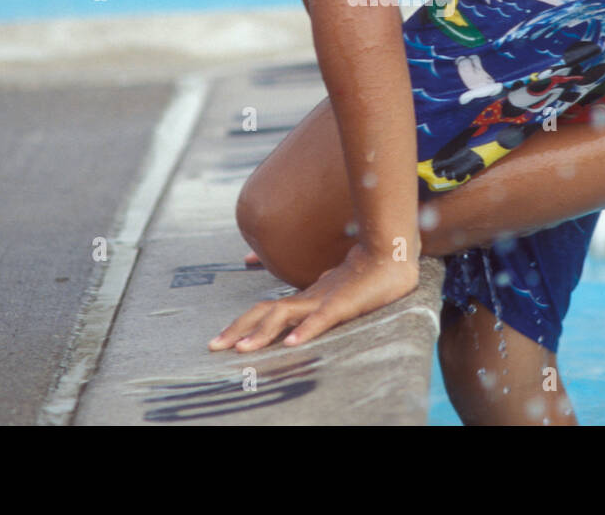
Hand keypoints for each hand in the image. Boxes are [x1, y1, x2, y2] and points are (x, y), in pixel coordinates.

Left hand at [208, 242, 419, 352]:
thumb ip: (316, 296)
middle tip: (213, 346)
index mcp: (306, 297)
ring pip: (285, 314)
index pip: (266, 309)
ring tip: (243, 349)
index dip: (243, 323)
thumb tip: (294, 284)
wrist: (391, 255)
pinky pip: (322, 318)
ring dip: (262, 333)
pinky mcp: (344, 303)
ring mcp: (324, 299)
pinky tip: (293, 343)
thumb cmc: (366, 273)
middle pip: (265, 311)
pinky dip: (306, 330)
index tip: (222, 340)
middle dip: (238, 329)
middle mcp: (309, 297)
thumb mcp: (334, 286)